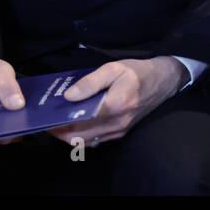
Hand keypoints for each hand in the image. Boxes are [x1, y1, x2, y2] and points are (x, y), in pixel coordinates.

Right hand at [0, 50, 24, 132]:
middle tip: (31, 121)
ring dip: (13, 125)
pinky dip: (12, 120)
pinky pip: (1, 123)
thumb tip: (17, 105)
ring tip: (31, 118)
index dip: (2, 132)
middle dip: (11, 129)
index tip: (21, 127)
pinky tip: (25, 115)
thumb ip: (7, 88)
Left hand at [48, 57, 186, 146]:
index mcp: (115, 104)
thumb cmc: (137, 72)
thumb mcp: (114, 68)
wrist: (163, 81)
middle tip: (47, 120)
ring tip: (58, 122)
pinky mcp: (120, 133)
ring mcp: (119, 130)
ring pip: (84, 141)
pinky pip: (94, 141)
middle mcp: (117, 122)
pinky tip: (75, 125)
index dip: (59, 121)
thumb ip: (90, 82)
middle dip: (58, 131)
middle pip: (78, 136)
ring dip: (68, 135)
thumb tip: (69, 97)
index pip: (79, 120)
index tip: (46, 115)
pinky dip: (81, 136)